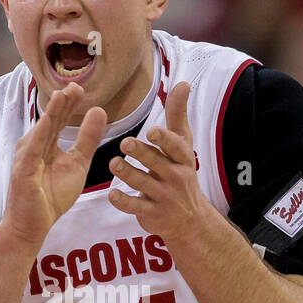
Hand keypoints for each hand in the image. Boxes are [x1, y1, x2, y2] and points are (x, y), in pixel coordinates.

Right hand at [1, 81, 106, 249]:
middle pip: (50, 121)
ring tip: (62, 95)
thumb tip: (99, 110)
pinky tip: (46, 123)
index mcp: (45, 143)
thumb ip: (88, 139)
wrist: (32, 226)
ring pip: (40, 131)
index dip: (69, 104)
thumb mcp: (77, 164)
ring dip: (51, 113)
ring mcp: (26, 158)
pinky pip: (32, 151)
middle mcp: (33, 146)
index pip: (59, 119)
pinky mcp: (23, 172)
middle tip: (76, 84)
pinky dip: (39, 136)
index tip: (82, 88)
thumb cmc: (50, 196)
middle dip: (62, 102)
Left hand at [107, 81, 207, 239]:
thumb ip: (177, 114)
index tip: (152, 131)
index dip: (164, 140)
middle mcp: (175, 176)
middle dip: (142, 153)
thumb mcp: (183, 144)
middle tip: (126, 144)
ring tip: (114, 163)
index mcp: (182, 157)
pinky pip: (136, 207)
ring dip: (128, 174)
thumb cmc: (181, 171)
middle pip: (156, 163)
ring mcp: (164, 196)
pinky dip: (124, 202)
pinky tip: (112, 194)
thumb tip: (182, 82)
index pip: (175, 146)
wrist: (189, 219)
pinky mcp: (152, 213)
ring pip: (143, 183)